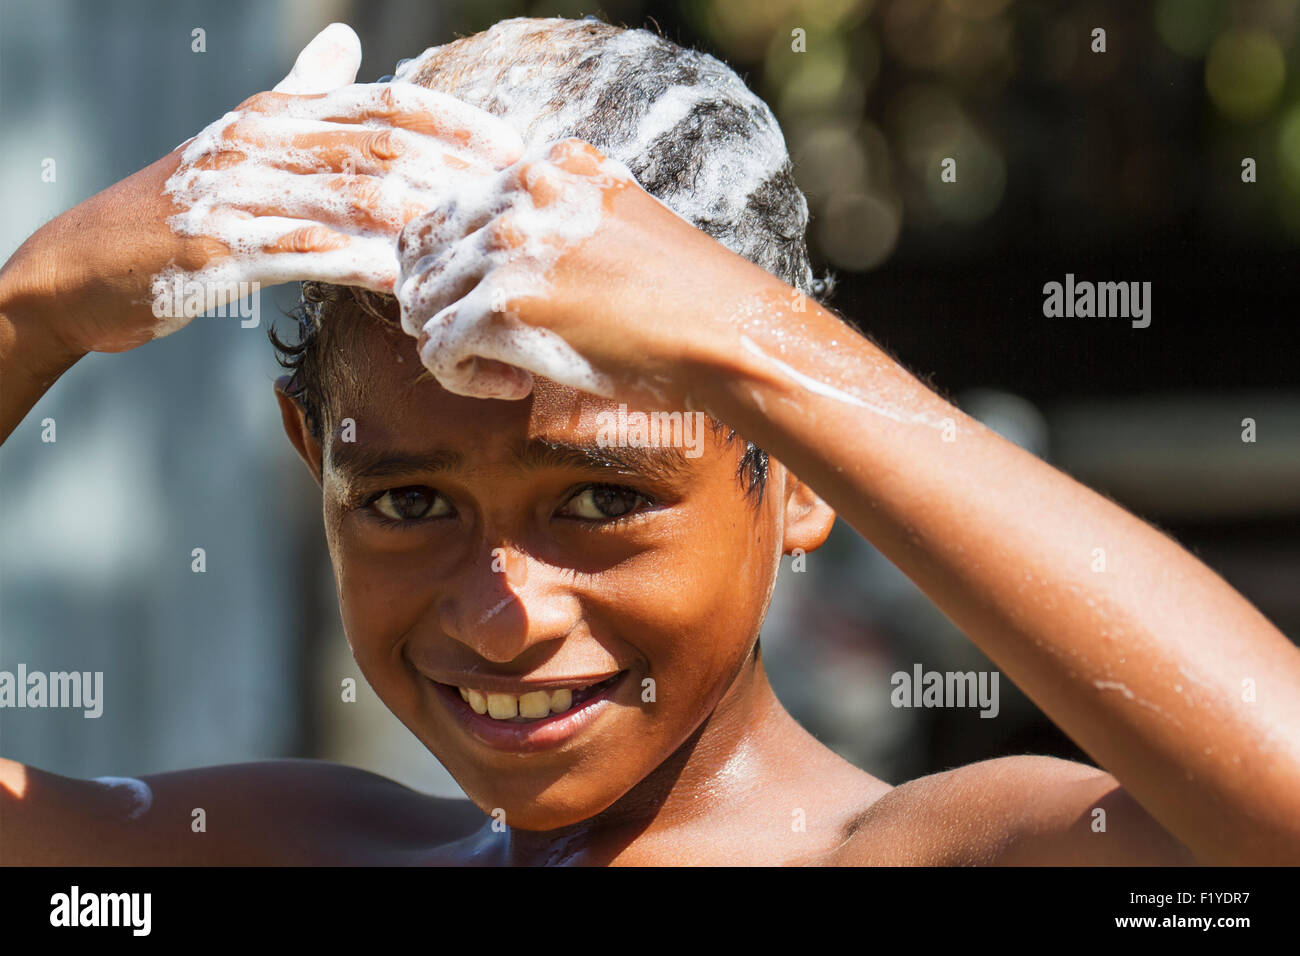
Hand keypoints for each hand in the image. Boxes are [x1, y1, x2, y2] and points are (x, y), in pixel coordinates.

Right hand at [1, 23, 522, 356]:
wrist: (85, 266)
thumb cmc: (177, 208)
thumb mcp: (241, 139)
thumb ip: (300, 94)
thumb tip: (344, 42)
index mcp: (278, 114)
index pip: (385, 103)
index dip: (457, 123)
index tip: (514, 149)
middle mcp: (261, 141)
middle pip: (383, 145)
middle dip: (459, 170)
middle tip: (517, 199)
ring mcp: (238, 192)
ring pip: (352, 197)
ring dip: (425, 219)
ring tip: (481, 241)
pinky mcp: (218, 248)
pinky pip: (306, 252)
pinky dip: (362, 264)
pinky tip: (409, 282)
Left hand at [394, 137, 783, 408]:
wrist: (725, 334)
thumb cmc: (685, 297)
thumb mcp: (617, 221)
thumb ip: (557, 218)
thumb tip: (497, 257)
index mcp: (547, 167)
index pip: (448, 211)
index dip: (457, 270)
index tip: (500, 308)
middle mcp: (520, 195)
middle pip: (419, 252)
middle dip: (441, 305)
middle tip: (483, 343)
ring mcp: (509, 249)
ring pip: (419, 303)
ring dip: (452, 344)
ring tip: (504, 367)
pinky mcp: (504, 309)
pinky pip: (438, 350)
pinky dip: (464, 379)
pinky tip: (513, 387)